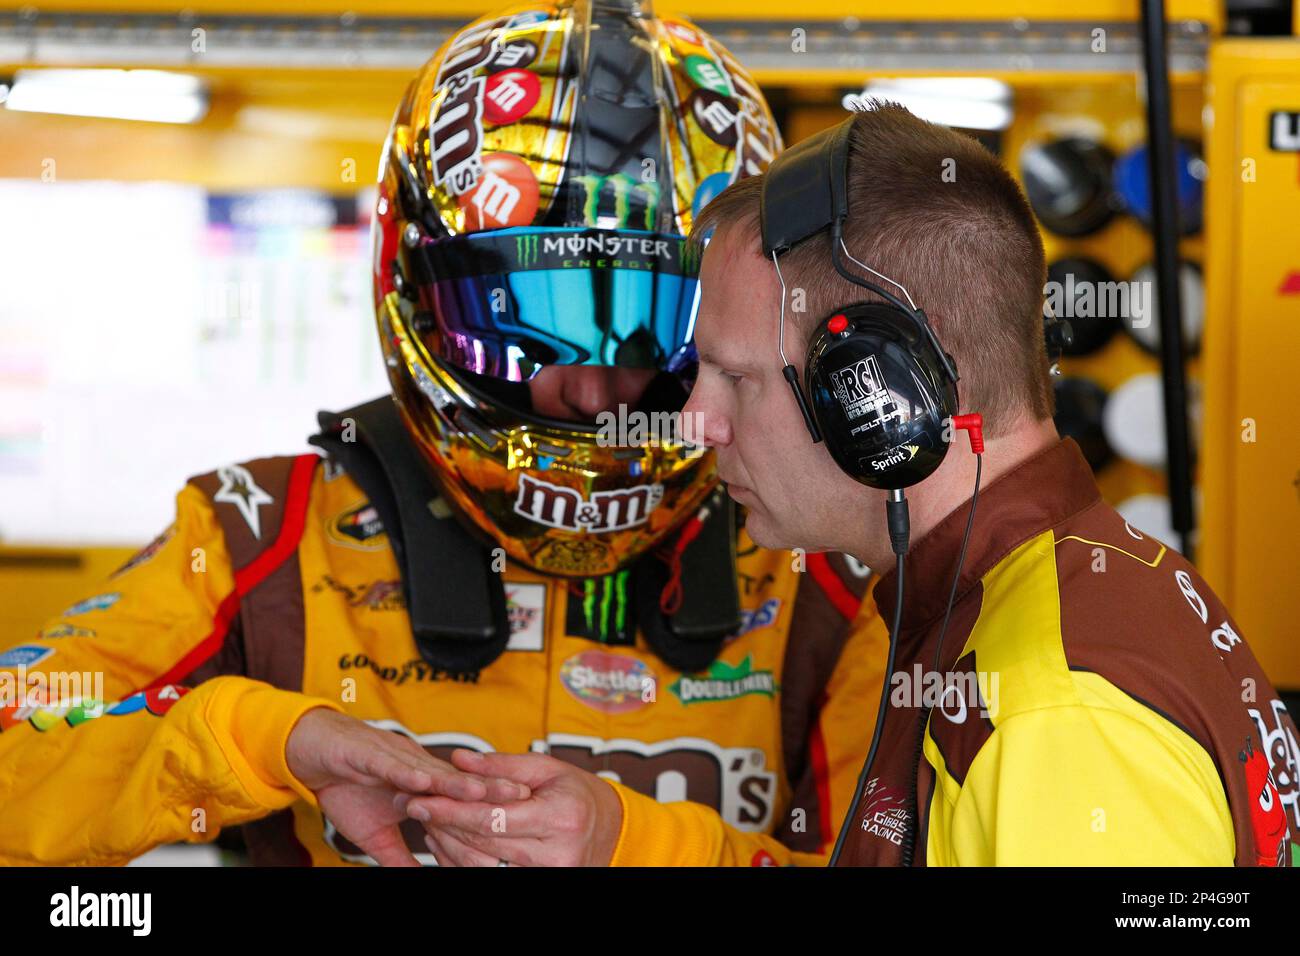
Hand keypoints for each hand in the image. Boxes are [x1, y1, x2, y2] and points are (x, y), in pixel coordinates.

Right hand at [285, 708, 528, 865]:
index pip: (460, 798)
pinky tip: (422, 781)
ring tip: (482, 791)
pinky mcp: (367, 753)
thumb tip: (422, 878)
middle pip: (456, 778)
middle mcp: (415, 766)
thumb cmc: (345, 786)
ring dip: (455, 781)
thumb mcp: (375, 834)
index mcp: (422, 782)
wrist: (312, 753)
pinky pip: (389, 764)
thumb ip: (401, 856)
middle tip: (522, 794)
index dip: (487, 805)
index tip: (520, 813)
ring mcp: (394, 758)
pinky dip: (405, 772)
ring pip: (429, 770)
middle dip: (489, 786)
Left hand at [404, 749, 622, 866]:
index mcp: (559, 817)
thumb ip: (501, 765)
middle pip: (483, 843)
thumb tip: (458, 758)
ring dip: (448, 845)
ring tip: (428, 822)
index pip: (493, 818)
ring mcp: (548, 874)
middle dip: (444, 823)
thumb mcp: (547, 769)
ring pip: (482, 865)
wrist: (611, 830)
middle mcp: (555, 853)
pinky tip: (446, 842)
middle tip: (414, 804)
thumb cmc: (578, 792)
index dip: (452, 810)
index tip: (421, 799)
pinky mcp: (540, 884)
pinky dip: (462, 861)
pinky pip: (489, 875)